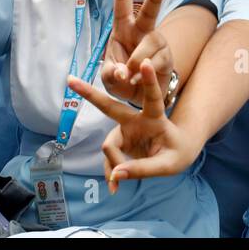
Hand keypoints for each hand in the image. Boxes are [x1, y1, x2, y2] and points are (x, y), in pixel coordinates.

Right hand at [68, 61, 198, 192]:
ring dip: (113, 164)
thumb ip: (143, 169)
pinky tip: (114, 188)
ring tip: (118, 184)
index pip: (152, 97)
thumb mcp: (168, 165)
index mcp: (154, 118)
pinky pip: (110, 160)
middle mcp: (136, 120)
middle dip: (89, 93)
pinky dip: (111, 174)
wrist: (177, 153)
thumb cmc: (178, 152)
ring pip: (109, 146)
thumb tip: (116, 175)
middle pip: (110, 106)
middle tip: (70, 79)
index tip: (146, 62)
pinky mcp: (120, 144)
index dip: (149, 81)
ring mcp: (125, 131)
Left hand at [100, 0, 173, 101]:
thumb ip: (111, 73)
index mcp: (123, 28)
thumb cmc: (122, 79)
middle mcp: (142, 32)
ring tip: (128, 77)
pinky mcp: (166, 58)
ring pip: (149, 46)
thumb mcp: (108, 77)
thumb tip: (122, 72)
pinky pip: (155, 64)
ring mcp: (157, 44)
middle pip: (150, 11)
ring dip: (135, 63)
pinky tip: (140, 82)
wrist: (141, 97)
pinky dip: (143, 76)